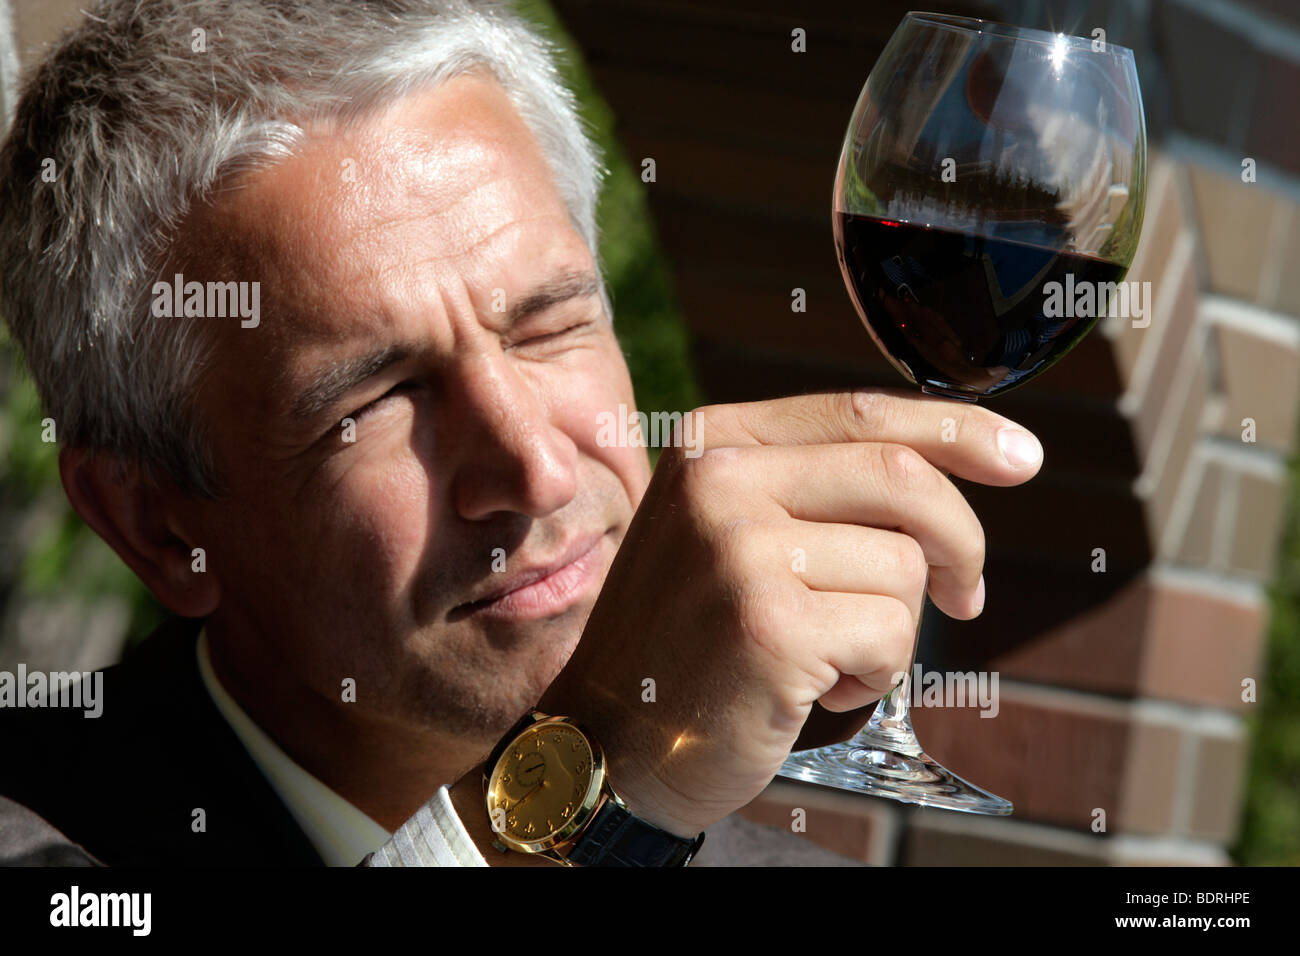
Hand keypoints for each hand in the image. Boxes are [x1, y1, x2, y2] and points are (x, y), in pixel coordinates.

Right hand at [538, 388, 1042, 837]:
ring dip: (892, 630)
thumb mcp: (730, 532)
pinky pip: (892, 636)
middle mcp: (720, 481)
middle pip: (903, 479)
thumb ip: (815, 486)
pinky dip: (875, 676)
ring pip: (906, 568)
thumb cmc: (692, 638)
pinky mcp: (768, 625)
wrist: (610, 740)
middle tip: (966, 596)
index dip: (956, 431)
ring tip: (825, 656)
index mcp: (714, 442)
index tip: (1020, 457)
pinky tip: (813, 688)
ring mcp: (739, 550)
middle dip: (962, 542)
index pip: (860, 412)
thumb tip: (957, 463)